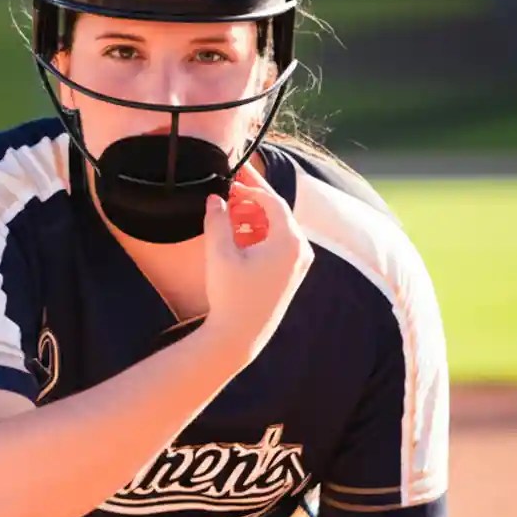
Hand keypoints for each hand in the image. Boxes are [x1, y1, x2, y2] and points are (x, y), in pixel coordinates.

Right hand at [202, 168, 313, 364]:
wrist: (239, 337)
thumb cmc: (231, 295)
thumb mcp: (220, 253)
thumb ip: (217, 220)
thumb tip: (215, 198)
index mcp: (290, 242)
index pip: (274, 202)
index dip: (252, 187)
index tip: (233, 179)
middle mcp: (301, 251)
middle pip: (278, 213)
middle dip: (253, 200)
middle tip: (230, 189)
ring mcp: (298, 265)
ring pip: (277, 228)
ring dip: (254, 217)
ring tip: (229, 213)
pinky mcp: (290, 276)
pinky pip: (277, 244)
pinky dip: (259, 235)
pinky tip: (237, 235)